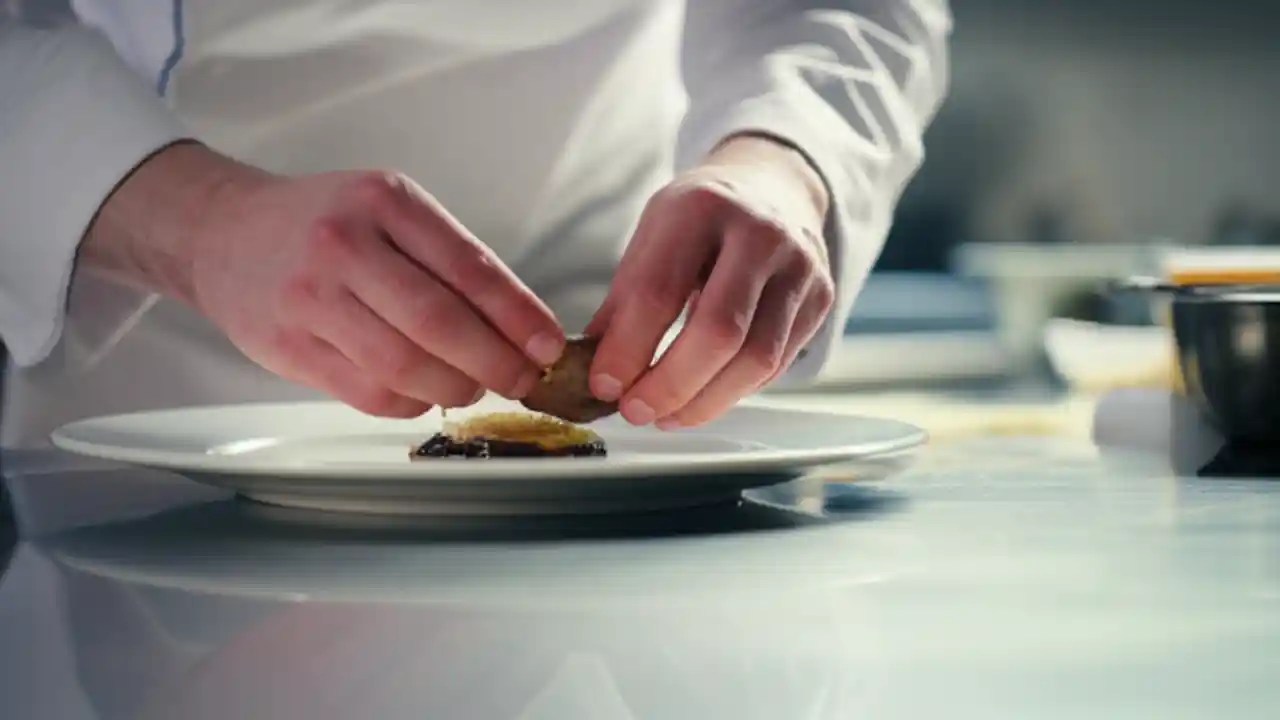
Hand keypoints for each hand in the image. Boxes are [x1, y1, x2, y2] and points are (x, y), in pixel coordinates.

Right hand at [83, 143, 564, 416]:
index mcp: (385, 202)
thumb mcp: (388, 210)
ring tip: (476, 385)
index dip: (519, 317)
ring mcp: (311, 300)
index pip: (470, 268)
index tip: (549, 346)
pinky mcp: (289, 348)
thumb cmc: (322, 222)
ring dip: (456, 387)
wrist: (221, 233)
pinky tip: (424, 391)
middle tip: (523, 379)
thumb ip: (448, 258)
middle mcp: (345, 246)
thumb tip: (520, 324)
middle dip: (496, 363)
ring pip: (405, 367)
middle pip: (439, 324)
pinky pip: (370, 393)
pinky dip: (412, 402)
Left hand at [586, 135, 833, 427]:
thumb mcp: (652, 239)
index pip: (659, 291)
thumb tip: (596, 377)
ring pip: (756, 359)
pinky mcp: (821, 299)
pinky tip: (703, 398)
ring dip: (705, 401)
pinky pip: (778, 364)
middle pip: (718, 331)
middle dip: (670, 385)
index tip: (603, 386)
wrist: (773, 189)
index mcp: (701, 207)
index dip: (627, 349)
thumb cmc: (700, 222)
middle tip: (636, 411)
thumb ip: (624, 304)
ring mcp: (799, 266)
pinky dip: (734, 392)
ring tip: (667, 416)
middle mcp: (759, 233)